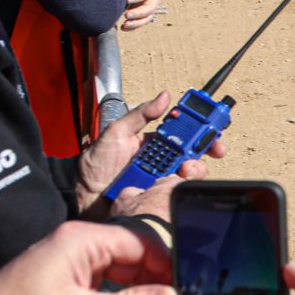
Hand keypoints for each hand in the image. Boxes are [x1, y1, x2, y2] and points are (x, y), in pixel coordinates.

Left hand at [77, 91, 221, 208]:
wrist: (81, 195)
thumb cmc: (95, 164)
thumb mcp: (116, 132)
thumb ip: (140, 114)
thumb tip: (164, 97)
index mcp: (155, 142)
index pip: (185, 132)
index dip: (203, 128)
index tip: (213, 126)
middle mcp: (162, 160)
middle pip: (195, 152)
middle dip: (207, 149)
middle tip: (212, 149)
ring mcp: (161, 180)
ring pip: (191, 173)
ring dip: (195, 169)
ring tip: (185, 169)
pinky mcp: (158, 198)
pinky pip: (177, 192)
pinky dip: (180, 188)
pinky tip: (171, 184)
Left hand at [119, 0, 160, 30]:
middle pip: (150, 7)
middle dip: (138, 12)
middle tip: (126, 15)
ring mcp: (151, 8)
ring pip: (147, 17)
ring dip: (137, 22)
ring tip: (125, 24)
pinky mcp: (145, 15)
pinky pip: (142, 23)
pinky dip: (133, 26)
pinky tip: (123, 28)